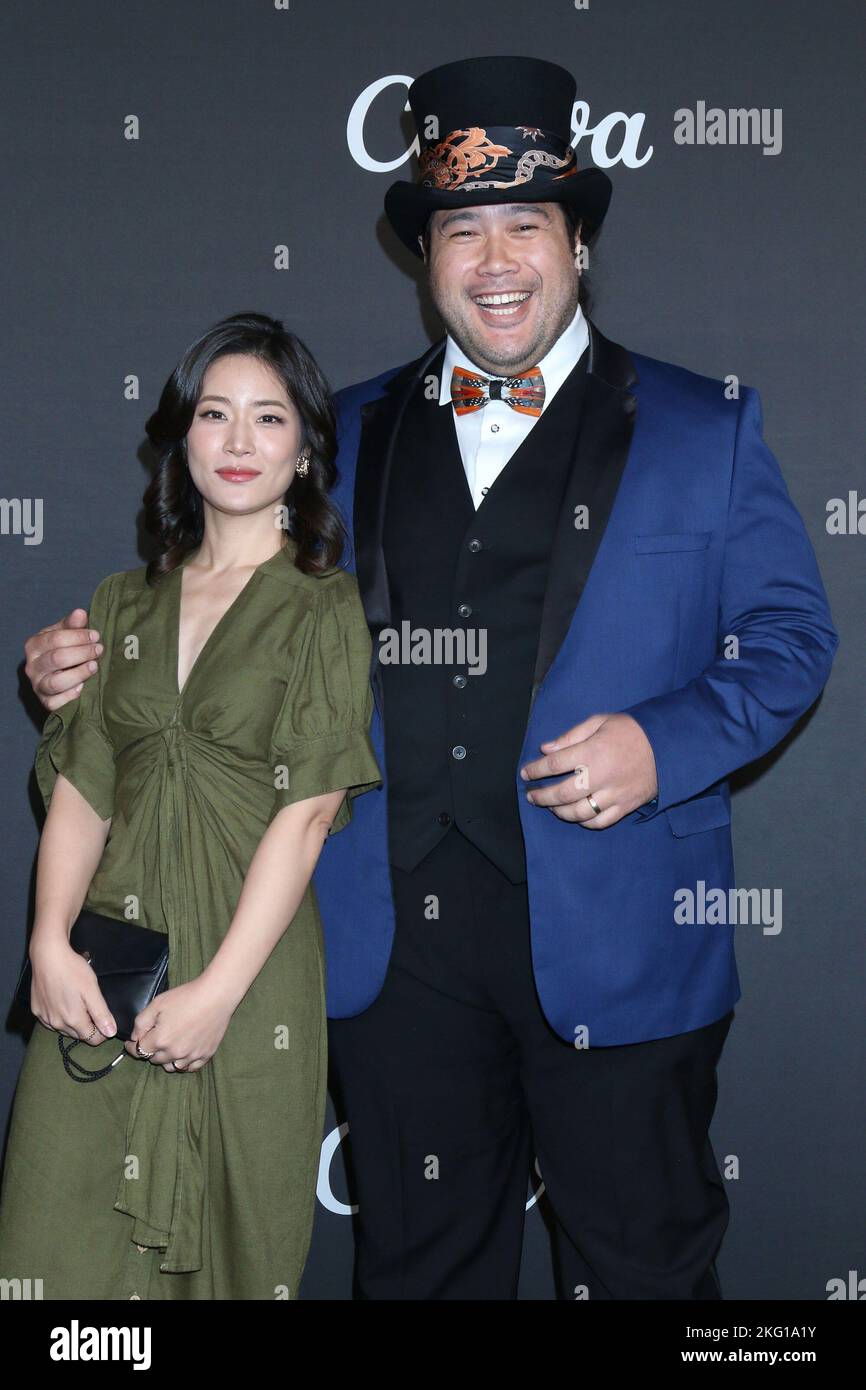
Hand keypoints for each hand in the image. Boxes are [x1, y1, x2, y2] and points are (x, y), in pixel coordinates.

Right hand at [24, 609, 102, 711]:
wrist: (57, 675)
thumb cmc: (63, 650)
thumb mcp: (66, 634)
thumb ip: (73, 624)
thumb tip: (80, 613)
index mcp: (34, 645)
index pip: (55, 638)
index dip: (78, 636)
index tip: (96, 636)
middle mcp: (32, 667)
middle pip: (58, 659)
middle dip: (83, 653)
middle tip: (99, 649)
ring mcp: (38, 686)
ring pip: (57, 682)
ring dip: (80, 673)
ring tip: (95, 666)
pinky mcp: (46, 703)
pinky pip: (58, 702)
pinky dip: (72, 695)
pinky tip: (84, 687)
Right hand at [28, 938, 116, 1041]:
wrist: (48, 956)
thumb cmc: (72, 970)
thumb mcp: (92, 990)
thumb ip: (101, 1014)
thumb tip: (111, 1033)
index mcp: (73, 1020)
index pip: (93, 1039)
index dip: (103, 1032)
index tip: (104, 1019)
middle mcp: (57, 1024)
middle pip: (79, 1035)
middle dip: (88, 1026)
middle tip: (91, 1006)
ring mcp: (45, 1018)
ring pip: (64, 1029)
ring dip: (74, 1022)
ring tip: (77, 1002)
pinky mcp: (37, 1010)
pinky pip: (51, 1021)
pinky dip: (59, 1016)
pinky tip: (63, 1002)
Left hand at [126, 978, 235, 1072]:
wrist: (216, 995)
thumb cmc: (186, 996)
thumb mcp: (157, 1004)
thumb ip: (141, 1022)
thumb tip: (135, 1037)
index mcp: (160, 1040)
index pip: (139, 1051)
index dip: (132, 1047)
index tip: (131, 1043)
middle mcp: (175, 1052)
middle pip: (155, 1060)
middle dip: (150, 1051)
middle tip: (154, 1039)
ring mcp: (191, 1056)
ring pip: (172, 1067)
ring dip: (167, 1059)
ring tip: (169, 1048)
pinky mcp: (206, 1055)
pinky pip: (190, 1068)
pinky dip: (184, 1063)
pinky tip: (184, 1053)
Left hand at [520, 712, 657, 828]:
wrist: (668, 745)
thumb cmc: (631, 730)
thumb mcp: (600, 722)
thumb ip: (571, 736)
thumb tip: (545, 750)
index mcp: (592, 752)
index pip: (554, 765)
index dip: (535, 770)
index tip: (525, 773)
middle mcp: (600, 776)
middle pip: (562, 794)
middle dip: (541, 796)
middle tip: (531, 796)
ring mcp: (614, 794)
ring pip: (578, 813)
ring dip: (559, 812)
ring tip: (551, 807)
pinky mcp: (625, 806)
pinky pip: (600, 821)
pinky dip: (584, 822)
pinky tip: (576, 816)